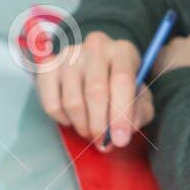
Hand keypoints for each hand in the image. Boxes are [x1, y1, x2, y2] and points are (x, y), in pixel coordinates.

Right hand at [33, 30, 152, 148]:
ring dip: (82, 125)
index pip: (122, 79)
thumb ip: (140, 113)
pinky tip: (72, 119)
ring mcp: (69, 55)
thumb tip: (124, 130)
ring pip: (72, 100)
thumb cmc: (122, 87)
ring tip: (90, 132)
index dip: (121, 113)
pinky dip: (62, 119)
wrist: (99, 69)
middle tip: (102, 143)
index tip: (120, 140)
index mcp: (123, 51)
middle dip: (99, 125)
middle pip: (95, 91)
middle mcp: (96, 46)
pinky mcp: (49, 66)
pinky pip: (51, 102)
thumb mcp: (141, 99)